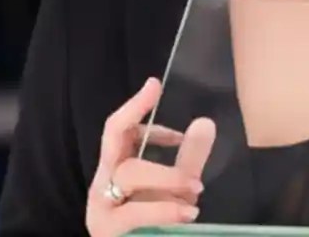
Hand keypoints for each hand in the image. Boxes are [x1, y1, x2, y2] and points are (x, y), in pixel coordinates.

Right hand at [85, 77, 217, 236]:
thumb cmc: (150, 228)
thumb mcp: (175, 191)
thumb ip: (188, 160)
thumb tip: (205, 122)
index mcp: (115, 169)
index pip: (118, 129)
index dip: (135, 106)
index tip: (154, 85)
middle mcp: (103, 183)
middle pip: (115, 140)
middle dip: (148, 129)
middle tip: (181, 133)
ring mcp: (102, 206)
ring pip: (129, 173)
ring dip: (167, 176)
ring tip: (195, 188)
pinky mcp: (109, 230)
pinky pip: (135, 211)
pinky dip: (164, 210)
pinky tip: (187, 213)